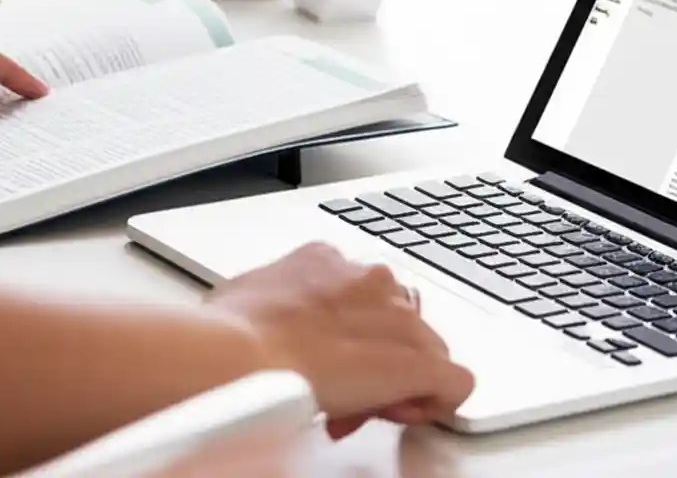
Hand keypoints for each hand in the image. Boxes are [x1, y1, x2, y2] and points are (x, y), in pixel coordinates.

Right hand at [205, 243, 474, 439]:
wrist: (234, 355)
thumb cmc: (224, 333)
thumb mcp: (245, 297)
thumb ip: (272, 303)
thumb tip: (261, 322)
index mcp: (328, 262)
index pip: (361, 297)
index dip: (347, 338)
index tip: (323, 366)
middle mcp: (371, 280)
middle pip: (397, 324)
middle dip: (374, 359)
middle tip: (340, 395)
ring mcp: (398, 319)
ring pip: (425, 351)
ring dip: (398, 382)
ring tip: (357, 409)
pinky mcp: (419, 361)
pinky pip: (453, 381)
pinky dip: (436, 401)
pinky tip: (404, 414)